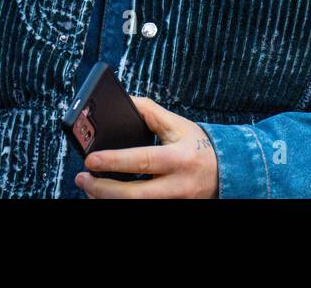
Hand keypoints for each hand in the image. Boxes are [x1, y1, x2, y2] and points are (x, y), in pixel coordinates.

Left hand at [74, 97, 218, 198]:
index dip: (114, 161)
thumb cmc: (198, 147)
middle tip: (82, 179)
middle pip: (135, 195)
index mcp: (178, 159)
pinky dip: (121, 204)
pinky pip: (142, 210)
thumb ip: (150, 112)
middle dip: (103, 190)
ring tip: (90, 189)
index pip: (143, 160)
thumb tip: (123, 101)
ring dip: (108, 200)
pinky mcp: (171, 210)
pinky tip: (107, 197)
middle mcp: (177, 186)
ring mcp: (175, 203)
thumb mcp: (178, 125)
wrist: (227, 173)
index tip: (91, 159)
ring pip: (136, 208)